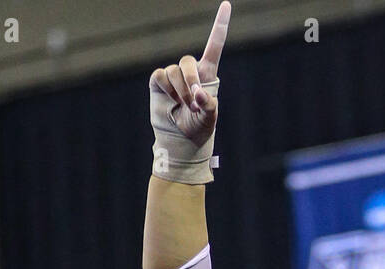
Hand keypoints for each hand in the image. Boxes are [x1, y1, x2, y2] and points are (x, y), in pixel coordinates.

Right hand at [149, 1, 229, 145]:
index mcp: (207, 74)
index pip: (214, 45)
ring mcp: (173, 75)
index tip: (226, 4)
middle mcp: (190, 71)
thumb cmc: (199, 127)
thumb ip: (208, 104)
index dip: (220, 25)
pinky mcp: (158, 81)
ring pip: (173, 71)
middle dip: (190, 80)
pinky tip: (170, 101)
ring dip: (179, 91)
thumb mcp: (210, 117)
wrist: (181, 139)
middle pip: (188, 61)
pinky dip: (166, 89)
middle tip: (193, 102)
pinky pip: (160, 76)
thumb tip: (197, 93)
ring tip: (182, 106)